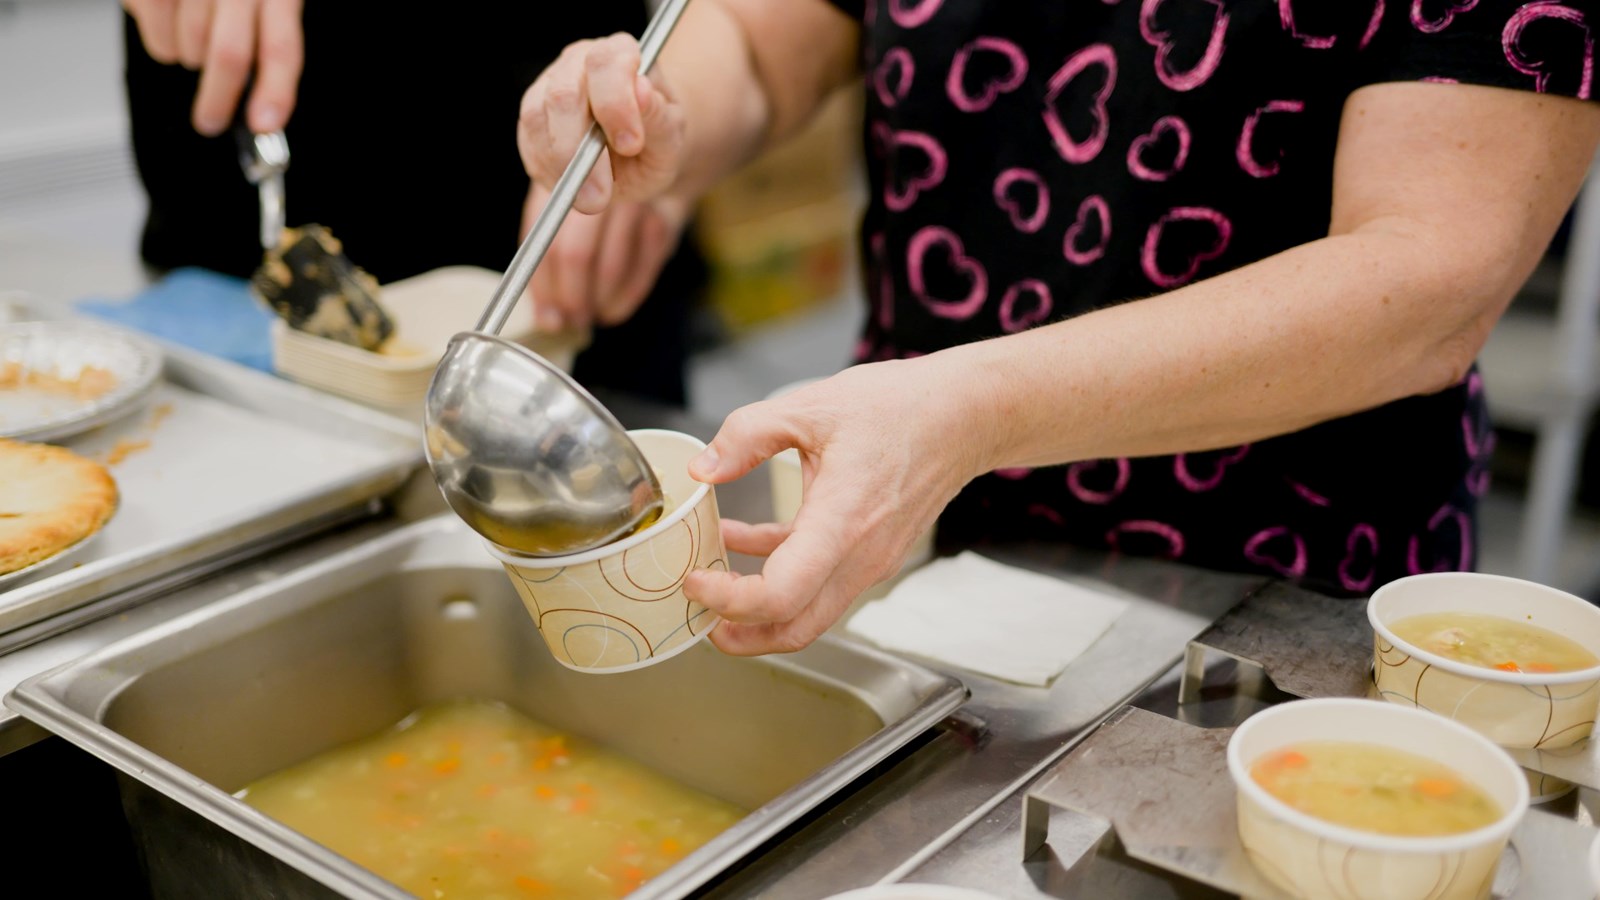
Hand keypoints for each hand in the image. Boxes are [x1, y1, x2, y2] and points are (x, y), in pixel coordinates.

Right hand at [123, 0, 303, 135]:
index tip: (264, 124)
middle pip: (230, 55)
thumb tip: (261, 106)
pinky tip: (170, 22)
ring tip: (193, 39)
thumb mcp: (261, 2)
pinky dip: (162, 43)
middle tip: (209, 121)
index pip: (281, 47)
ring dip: (190, 59)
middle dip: (218, 100)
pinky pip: (157, 35)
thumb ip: (264, 41)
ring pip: (191, 48)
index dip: (276, 91)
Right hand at [517, 33, 687, 215]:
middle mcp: (578, 62)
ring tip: (591, 199)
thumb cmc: (657, 139)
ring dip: (562, 165)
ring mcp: (549, 86)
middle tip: (602, 194)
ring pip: (537, 117)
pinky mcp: (533, 118)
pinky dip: (548, 170)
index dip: (615, 104)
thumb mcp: (670, 135)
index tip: (631, 145)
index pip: (606, 63)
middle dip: (580, 148)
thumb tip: (641, 90)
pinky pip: (528, 142)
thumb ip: (658, 115)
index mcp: (619, 53)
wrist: (639, 154)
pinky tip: (574, 187)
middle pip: (564, 93)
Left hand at [521, 183, 688, 332]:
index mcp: (561, 176)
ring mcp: (636, 195)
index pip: (540, 236)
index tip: (546, 314)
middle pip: (575, 253)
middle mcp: (598, 183)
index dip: (542, 283)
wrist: (656, 155)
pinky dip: (628, 296)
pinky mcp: (669, 212)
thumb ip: (549, 253)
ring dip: (599, 302)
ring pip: (610, 264)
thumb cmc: (601, 192)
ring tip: (591, 317)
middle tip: (570, 322)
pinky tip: (614, 310)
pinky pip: (646, 264)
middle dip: (571, 299)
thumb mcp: (566, 204)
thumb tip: (545, 317)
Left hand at [683, 359, 990, 654]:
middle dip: (738, 634)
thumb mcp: (811, 406)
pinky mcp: (871, 555)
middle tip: (694, 611)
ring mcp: (870, 562)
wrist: (963, 416)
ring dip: (756, 610)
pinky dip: (778, 577)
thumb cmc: (902, 408)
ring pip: (808, 616)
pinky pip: (820, 585)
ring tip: (710, 583)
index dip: (728, 601)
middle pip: (794, 630)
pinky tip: (742, 542)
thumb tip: (703, 468)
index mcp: (842, 522)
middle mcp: (860, 556)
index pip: (780, 596)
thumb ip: (748, 434)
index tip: (695, 580)